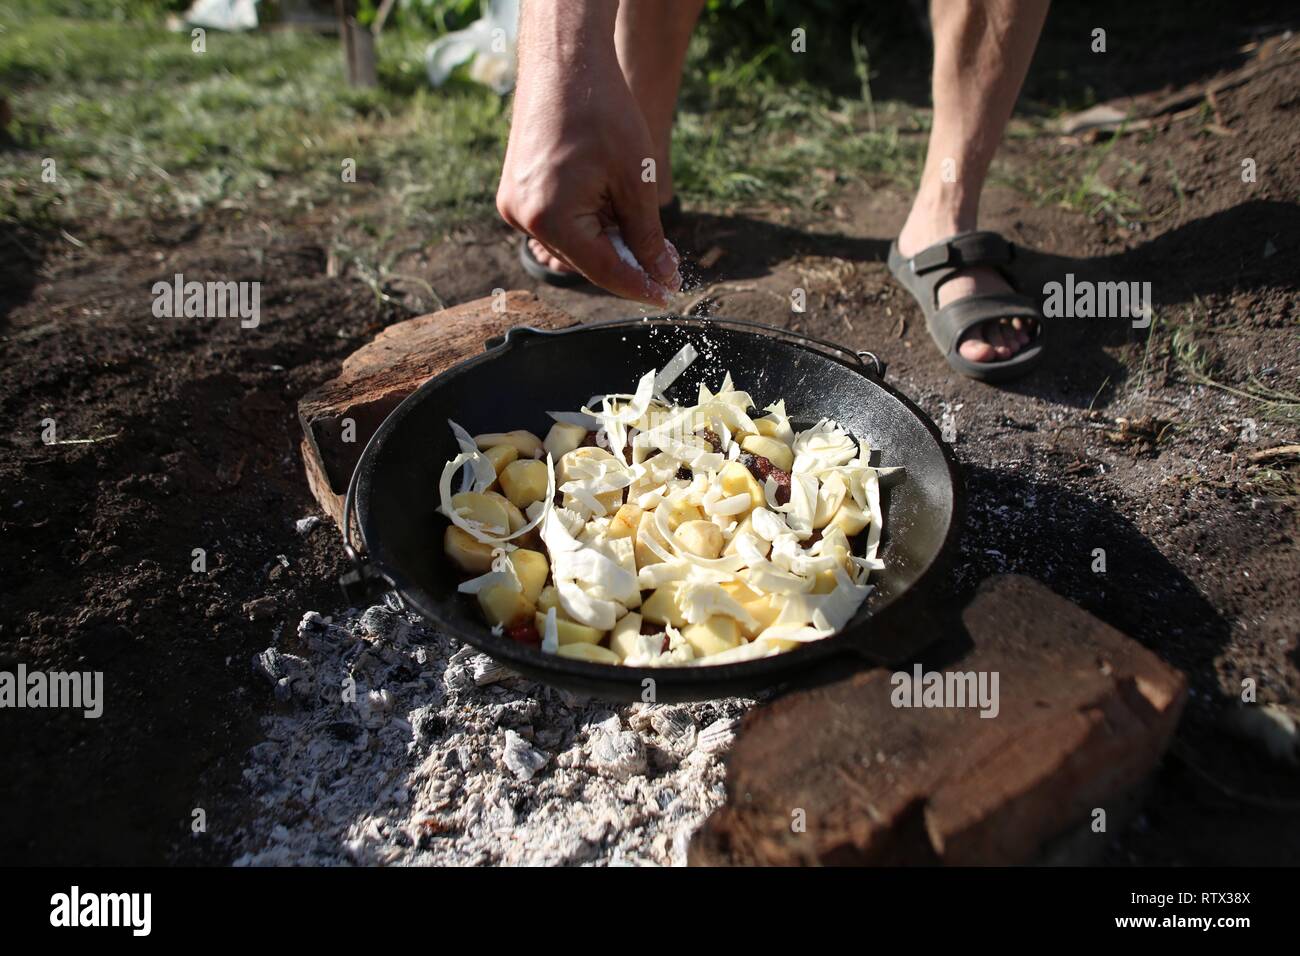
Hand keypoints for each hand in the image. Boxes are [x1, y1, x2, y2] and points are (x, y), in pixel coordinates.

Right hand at [496, 4, 680, 304]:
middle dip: (627, 261)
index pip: (602, 271)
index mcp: (550, 218)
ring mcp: (513, 206)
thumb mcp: (637, 179)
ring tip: (635, 213)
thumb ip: (647, 236)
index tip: (668, 295)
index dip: (640, 285)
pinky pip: (558, 224)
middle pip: (585, 261)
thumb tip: (662, 276)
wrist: (563, 61)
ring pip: (572, 244)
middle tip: (666, 260)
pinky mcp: (515, 193)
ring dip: (607, 240)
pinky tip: (609, 201)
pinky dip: (587, 222)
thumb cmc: (601, 110)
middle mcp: (522, 218)